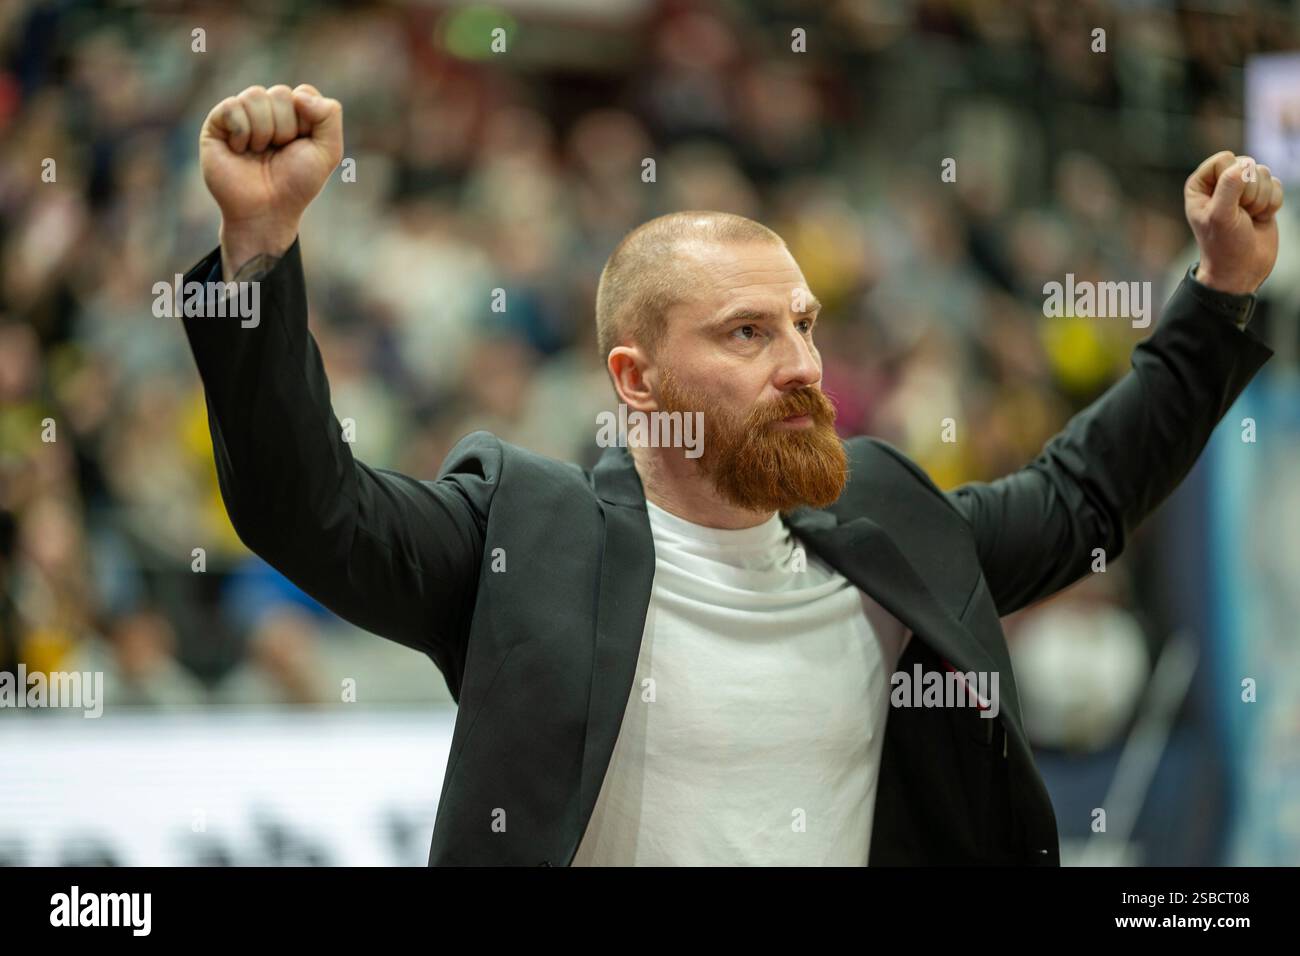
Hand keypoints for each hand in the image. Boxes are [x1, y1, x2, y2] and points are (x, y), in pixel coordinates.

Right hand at [199, 84, 342, 274]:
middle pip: (280, 93)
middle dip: (285, 128)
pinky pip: (232, 107)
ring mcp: (241, 115)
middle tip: (278, 152)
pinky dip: (242, 132)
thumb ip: (329, 114)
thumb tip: (300, 94)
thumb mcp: (328, 151)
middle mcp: (267, 111)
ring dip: (264, 131)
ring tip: (259, 152)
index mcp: (293, 114)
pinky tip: (240, 150)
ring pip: (255, 96)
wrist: (266, 210)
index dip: (306, 121)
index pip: (303, 93)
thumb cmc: (296, 184)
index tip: (302, 145)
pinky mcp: (217, 123)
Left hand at [1184, 150, 1283, 294]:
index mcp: (1200, 184)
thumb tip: (1244, 165)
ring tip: (1248, 217)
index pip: (1224, 159)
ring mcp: (1241, 189)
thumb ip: (1229, 187)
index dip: (1232, 179)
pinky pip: (1276, 185)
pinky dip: (1272, 203)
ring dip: (1261, 199)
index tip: (1227, 203)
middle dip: (1250, 190)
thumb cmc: (1224, 245)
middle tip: (1240, 213)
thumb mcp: (1221, 216)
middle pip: (1246, 162)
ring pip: (1263, 173)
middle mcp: (1219, 183)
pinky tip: (1261, 217)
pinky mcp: (1261, 196)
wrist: (1242, 269)